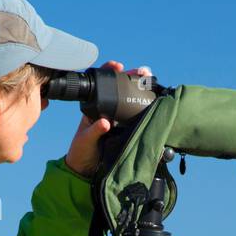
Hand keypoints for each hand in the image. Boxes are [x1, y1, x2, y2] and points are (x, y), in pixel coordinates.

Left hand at [63, 60, 151, 177]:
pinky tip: (154, 102)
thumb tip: (105, 122)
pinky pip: (137, 117)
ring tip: (150, 82)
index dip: (110, 71)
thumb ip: (94, 131)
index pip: (102, 84)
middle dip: (132, 77)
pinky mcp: (126, 130)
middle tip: (143, 72)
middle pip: (120, 88)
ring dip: (141, 89)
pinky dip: (146, 109)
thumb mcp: (85, 140)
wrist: (86, 169)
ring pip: (130, 99)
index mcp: (94, 107)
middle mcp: (107, 110)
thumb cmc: (81, 151)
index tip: (118, 66)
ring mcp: (118, 119)